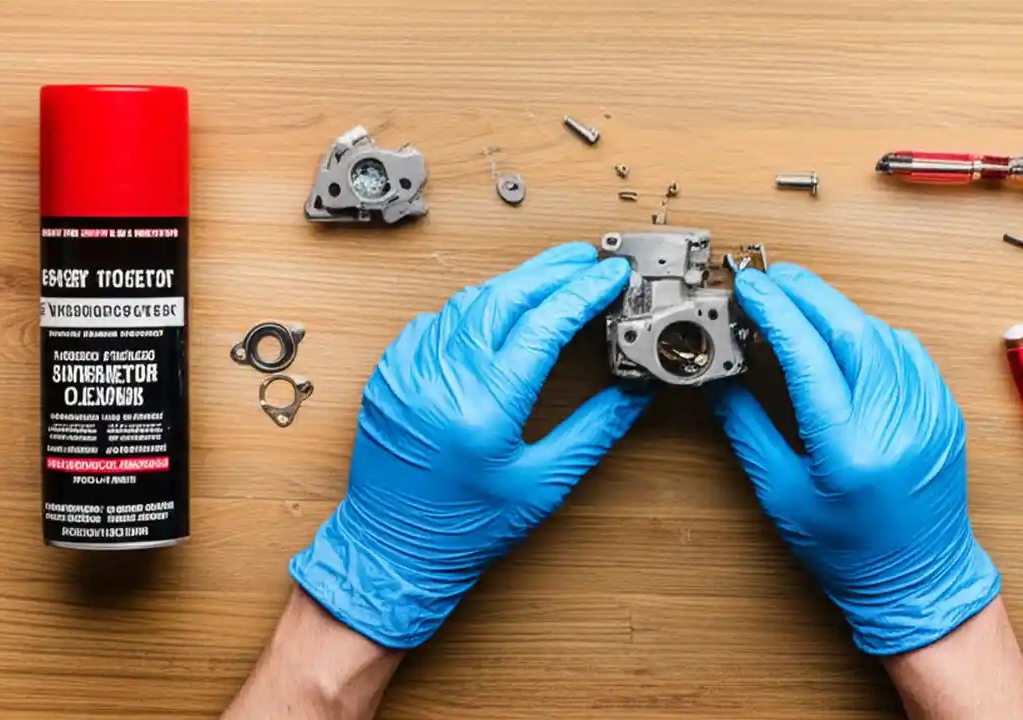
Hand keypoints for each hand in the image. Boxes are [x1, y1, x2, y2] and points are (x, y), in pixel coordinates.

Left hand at [290, 243, 650, 648]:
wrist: (393, 551)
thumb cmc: (464, 529)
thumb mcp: (543, 484)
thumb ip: (594, 430)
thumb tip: (634, 393)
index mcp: (484, 408)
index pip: (543, 326)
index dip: (583, 293)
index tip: (610, 276)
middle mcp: (440, 381)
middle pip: (504, 297)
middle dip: (551, 271)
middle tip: (587, 261)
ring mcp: (408, 372)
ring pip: (466, 302)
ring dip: (512, 284)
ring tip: (551, 279)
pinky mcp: (389, 374)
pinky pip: (433, 321)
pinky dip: (471, 307)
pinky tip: (496, 309)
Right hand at [707, 263, 999, 654]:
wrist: (919, 580)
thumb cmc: (850, 551)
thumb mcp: (781, 494)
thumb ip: (747, 429)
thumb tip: (720, 379)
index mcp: (849, 449)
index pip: (807, 355)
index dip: (775, 312)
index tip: (750, 290)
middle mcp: (896, 423)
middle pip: (849, 329)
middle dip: (806, 294)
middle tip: (771, 279)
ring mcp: (928, 413)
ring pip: (880, 332)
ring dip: (837, 309)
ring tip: (799, 303)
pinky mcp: (943, 411)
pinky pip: (907, 351)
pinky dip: (871, 331)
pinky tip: (844, 331)